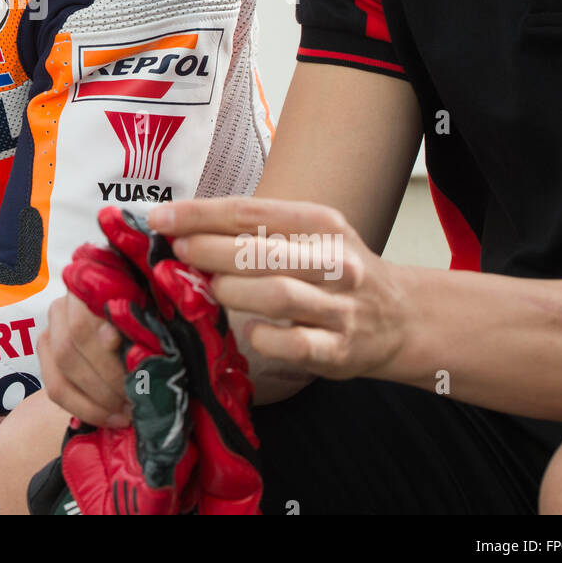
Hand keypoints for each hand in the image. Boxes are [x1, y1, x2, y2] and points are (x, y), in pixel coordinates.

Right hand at [39, 292, 131, 429]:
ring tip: (125, 414)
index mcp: (85, 290)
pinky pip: (54, 390)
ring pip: (59, 376)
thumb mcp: (143, 314)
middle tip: (135, 402)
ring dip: (94, 403)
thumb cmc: (140, 317)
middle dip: (105, 385)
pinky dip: (83, 410)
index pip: (82, 326)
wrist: (123, 324)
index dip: (104, 354)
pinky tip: (110, 417)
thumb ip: (130, 324)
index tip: (135, 374)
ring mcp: (49, 333)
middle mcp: (60, 308)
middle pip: (68, 352)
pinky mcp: (46, 357)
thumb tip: (111, 340)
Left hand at [147, 197, 409, 382]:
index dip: (199, 214)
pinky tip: (250, 331)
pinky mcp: (340, 350)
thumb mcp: (308, 236)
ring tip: (208, 289)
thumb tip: (184, 228)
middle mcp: (334, 261)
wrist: (402, 318)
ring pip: (276, 294)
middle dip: (208, 250)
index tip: (159, 218)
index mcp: (320, 224)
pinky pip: (295, 345)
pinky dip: (266, 338)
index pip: (250, 212)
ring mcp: (339, 307)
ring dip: (231, 291)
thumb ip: (255, 232)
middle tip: (176, 252)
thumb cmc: (336, 272)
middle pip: (259, 251)